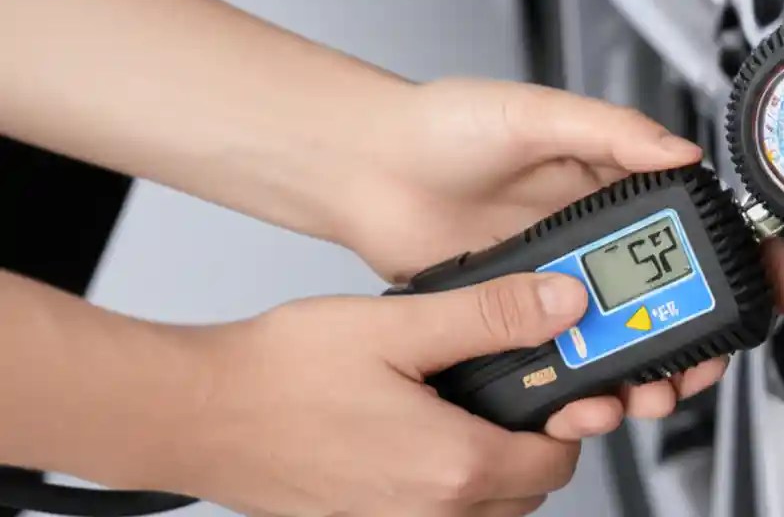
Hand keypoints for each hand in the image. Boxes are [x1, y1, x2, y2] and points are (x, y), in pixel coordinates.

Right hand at [173, 272, 592, 516]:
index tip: (558, 383)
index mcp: (453, 464)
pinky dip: (445, 477)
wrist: (196, 412)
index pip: (558, 460)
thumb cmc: (280, 373)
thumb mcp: (399, 325)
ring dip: (491, 461)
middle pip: (528, 488)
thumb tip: (562, 305)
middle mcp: (431, 512)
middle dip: (532, 438)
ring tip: (456, 400)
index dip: (568, 416)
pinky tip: (416, 426)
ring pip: (486, 506)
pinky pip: (436, 512)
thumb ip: (492, 316)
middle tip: (504, 384)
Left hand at [341, 79, 783, 438]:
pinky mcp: (519, 313)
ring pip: (628, 333)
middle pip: (676, 293)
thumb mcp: (533, 112)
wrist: (364, 169)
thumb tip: (679, 150)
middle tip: (710, 360)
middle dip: (707, 334)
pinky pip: (569, 355)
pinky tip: (596, 393)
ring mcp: (557, 279)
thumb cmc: (441, 127)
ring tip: (652, 389)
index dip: (750, 255)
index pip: (699, 221)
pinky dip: (592, 381)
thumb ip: (609, 130)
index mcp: (610, 181)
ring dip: (653, 367)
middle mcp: (591, 235)